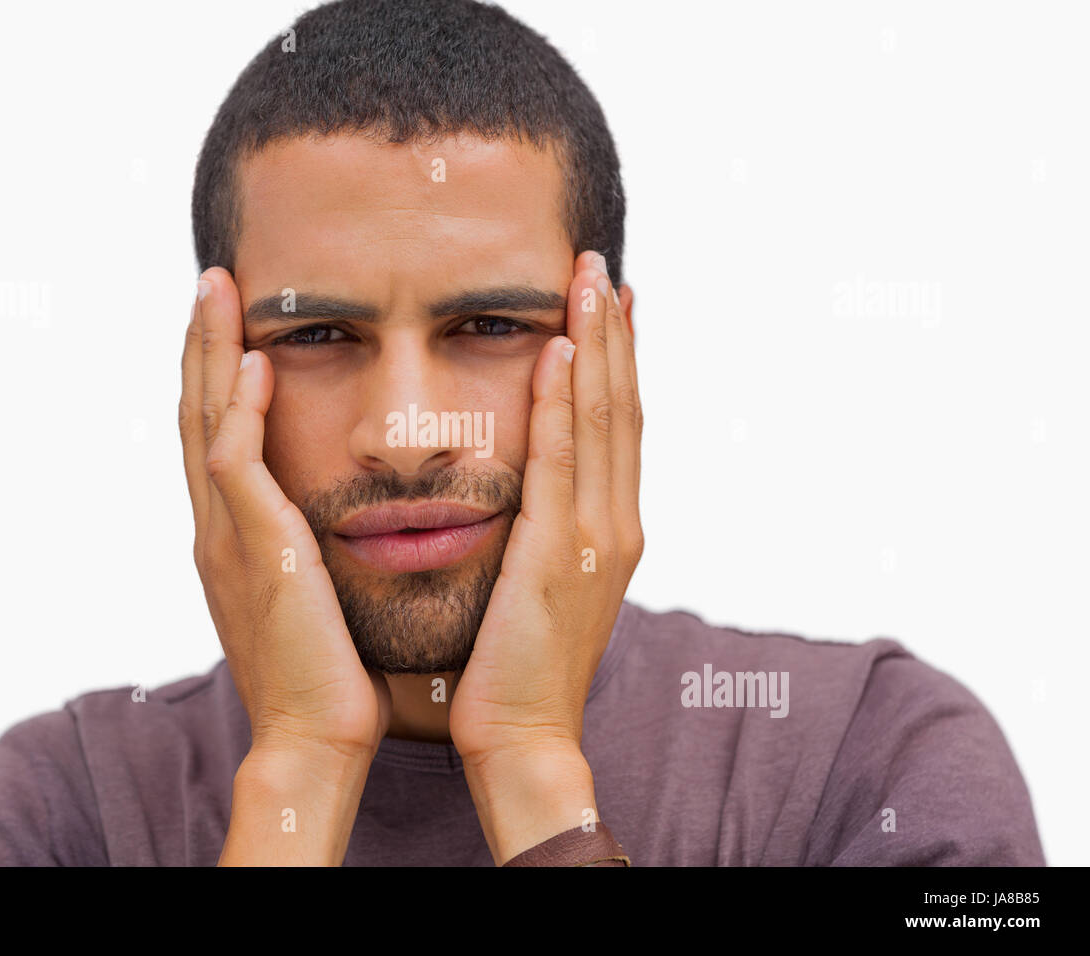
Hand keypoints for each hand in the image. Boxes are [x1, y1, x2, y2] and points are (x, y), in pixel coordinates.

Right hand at [181, 267, 390, 862]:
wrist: (316, 735)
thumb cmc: (327, 672)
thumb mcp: (311, 595)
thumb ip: (305, 549)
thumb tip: (330, 522)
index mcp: (233, 538)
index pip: (217, 437)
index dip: (217, 377)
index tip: (231, 323)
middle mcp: (217, 528)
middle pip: (198, 414)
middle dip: (201, 345)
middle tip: (210, 282)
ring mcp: (226, 537)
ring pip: (205, 421)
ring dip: (209, 352)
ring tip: (216, 290)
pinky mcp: (252, 548)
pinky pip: (235, 462)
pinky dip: (238, 409)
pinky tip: (252, 362)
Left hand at [448, 250, 642, 862]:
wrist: (522, 735)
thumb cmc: (518, 665)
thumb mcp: (542, 586)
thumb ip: (547, 533)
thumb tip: (532, 494)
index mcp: (611, 531)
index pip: (618, 426)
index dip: (617, 361)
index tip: (611, 304)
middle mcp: (616, 525)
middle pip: (620, 407)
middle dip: (614, 333)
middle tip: (603, 268)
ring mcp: (595, 538)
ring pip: (600, 420)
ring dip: (596, 345)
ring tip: (589, 282)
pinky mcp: (558, 554)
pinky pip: (561, 461)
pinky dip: (561, 401)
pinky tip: (557, 350)